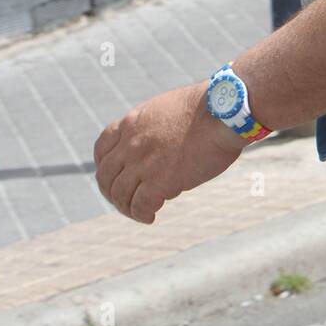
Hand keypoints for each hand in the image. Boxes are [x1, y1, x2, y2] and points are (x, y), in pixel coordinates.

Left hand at [94, 81, 243, 222]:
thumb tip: (160, 144)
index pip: (101, 148)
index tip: (114, 176)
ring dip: (127, 208)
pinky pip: (139, 206)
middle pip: (106, 176)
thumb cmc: (210, 109)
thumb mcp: (169, 108)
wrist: (224, 113)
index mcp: (133, 122)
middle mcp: (131, 143)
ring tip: (142, 212)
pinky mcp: (159, 181)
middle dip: (112, 192)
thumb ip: (155, 126)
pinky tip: (151, 216)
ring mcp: (143, 163)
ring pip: (120, 195)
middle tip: (126, 201)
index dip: (104, 166)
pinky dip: (142, 215)